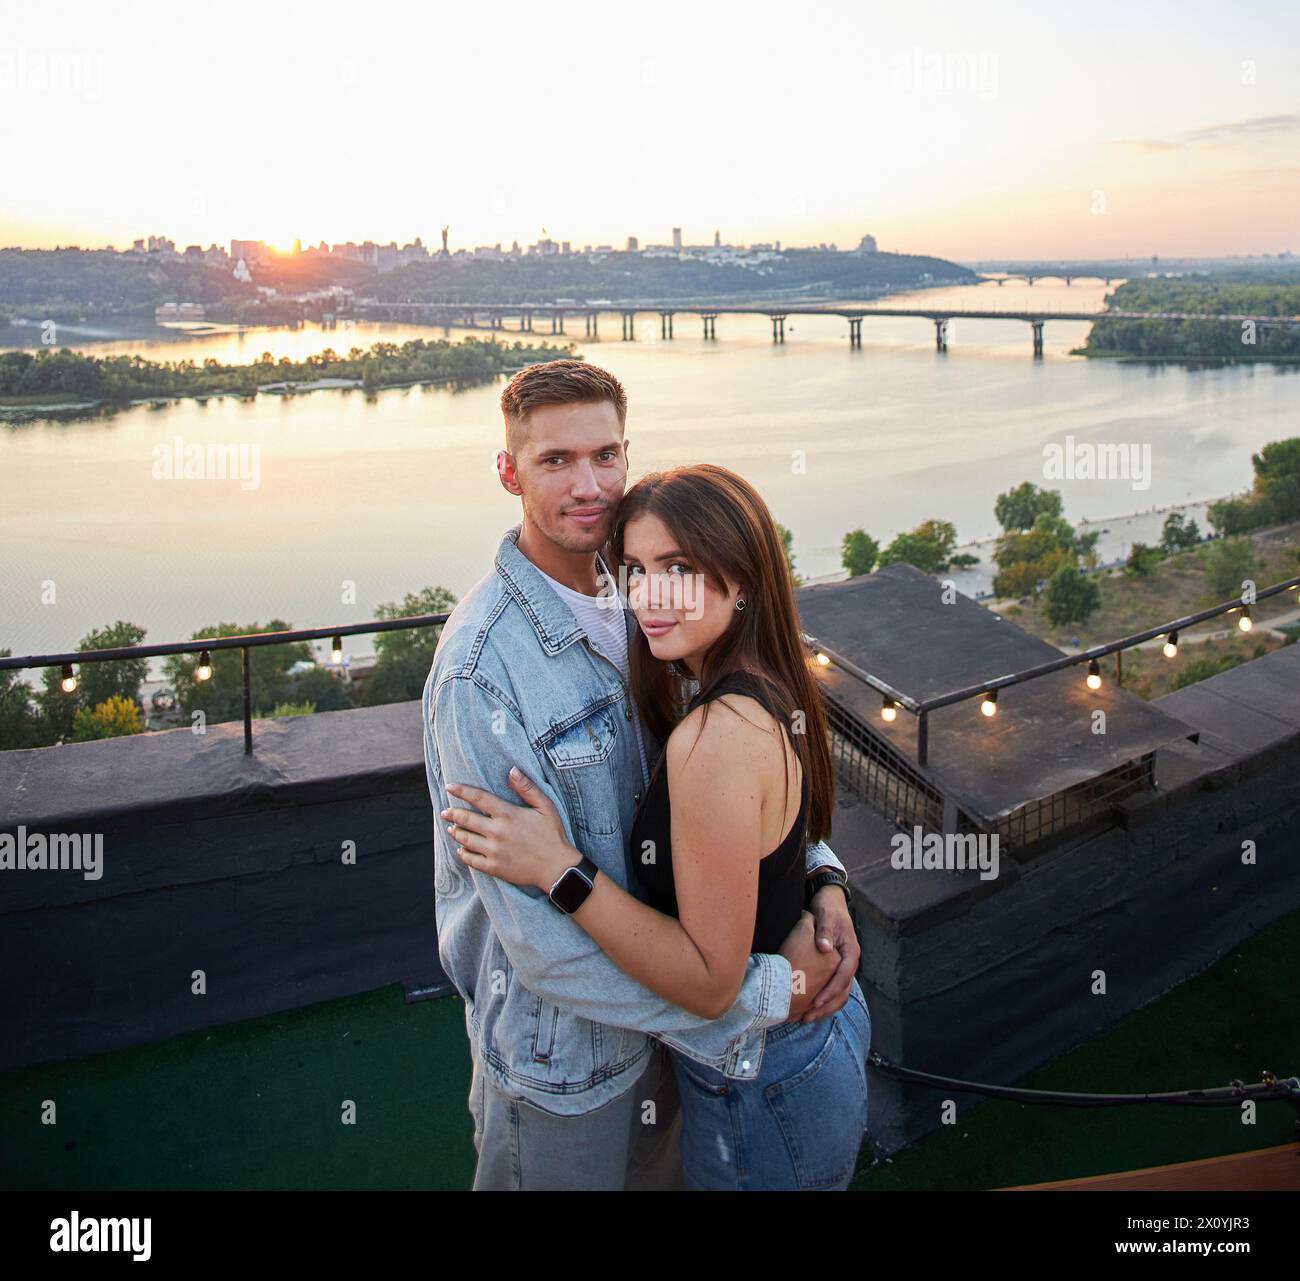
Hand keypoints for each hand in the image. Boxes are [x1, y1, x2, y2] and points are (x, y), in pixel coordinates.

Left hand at [442, 768, 575, 892]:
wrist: (557, 868)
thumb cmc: (553, 835)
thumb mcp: (545, 807)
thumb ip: (527, 788)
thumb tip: (512, 770)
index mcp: (508, 815)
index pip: (478, 798)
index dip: (461, 791)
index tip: (450, 787)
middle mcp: (497, 832)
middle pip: (466, 819)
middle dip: (452, 813)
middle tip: (445, 811)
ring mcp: (494, 851)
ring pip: (465, 839)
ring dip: (456, 832)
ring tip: (451, 828)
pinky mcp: (494, 867)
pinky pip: (470, 860)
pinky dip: (463, 853)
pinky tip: (461, 849)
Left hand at [803, 885, 859, 1021]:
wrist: (830, 900)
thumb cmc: (828, 908)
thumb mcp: (826, 916)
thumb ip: (825, 932)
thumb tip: (824, 948)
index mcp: (851, 951)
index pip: (843, 976)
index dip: (830, 990)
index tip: (816, 1001)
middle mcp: (850, 961)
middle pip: (843, 990)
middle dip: (826, 1006)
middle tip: (808, 1017)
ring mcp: (843, 966)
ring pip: (840, 993)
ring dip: (825, 1007)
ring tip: (807, 1017)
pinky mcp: (835, 967)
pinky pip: (833, 988)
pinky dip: (824, 1000)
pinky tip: (809, 1007)